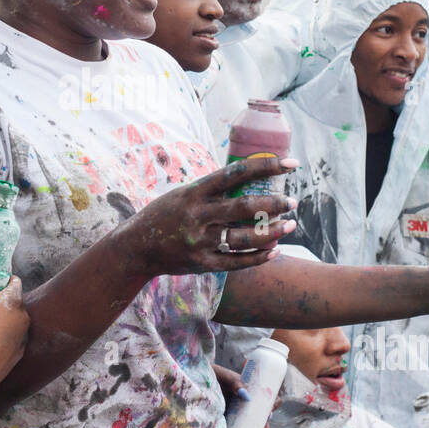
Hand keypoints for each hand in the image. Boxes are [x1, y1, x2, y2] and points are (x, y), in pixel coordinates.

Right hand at [0, 258, 28, 391]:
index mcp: (13, 304)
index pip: (15, 282)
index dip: (2, 280)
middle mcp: (23, 321)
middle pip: (12, 303)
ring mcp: (21, 341)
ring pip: (12, 323)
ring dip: (0, 320)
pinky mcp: (16, 358)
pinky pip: (10, 342)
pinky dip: (0, 339)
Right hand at [118, 157, 299, 276]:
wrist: (136, 247)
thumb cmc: (164, 215)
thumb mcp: (183, 194)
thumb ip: (212, 190)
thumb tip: (248, 179)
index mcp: (195, 192)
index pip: (236, 173)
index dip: (266, 167)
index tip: (291, 164)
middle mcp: (198, 215)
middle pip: (244, 207)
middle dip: (273, 204)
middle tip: (292, 201)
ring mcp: (200, 241)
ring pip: (244, 237)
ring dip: (272, 232)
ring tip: (290, 225)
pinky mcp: (202, 264)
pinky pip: (237, 262)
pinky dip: (258, 257)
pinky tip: (275, 251)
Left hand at [213, 363, 274, 427]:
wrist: (197, 381)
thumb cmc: (214, 376)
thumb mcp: (226, 377)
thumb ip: (235, 383)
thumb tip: (246, 395)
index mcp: (250, 389)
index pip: (266, 397)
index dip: (273, 403)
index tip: (272, 408)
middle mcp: (245, 402)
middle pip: (260, 414)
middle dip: (265, 424)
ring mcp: (236, 412)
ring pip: (251, 423)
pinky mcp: (227, 419)